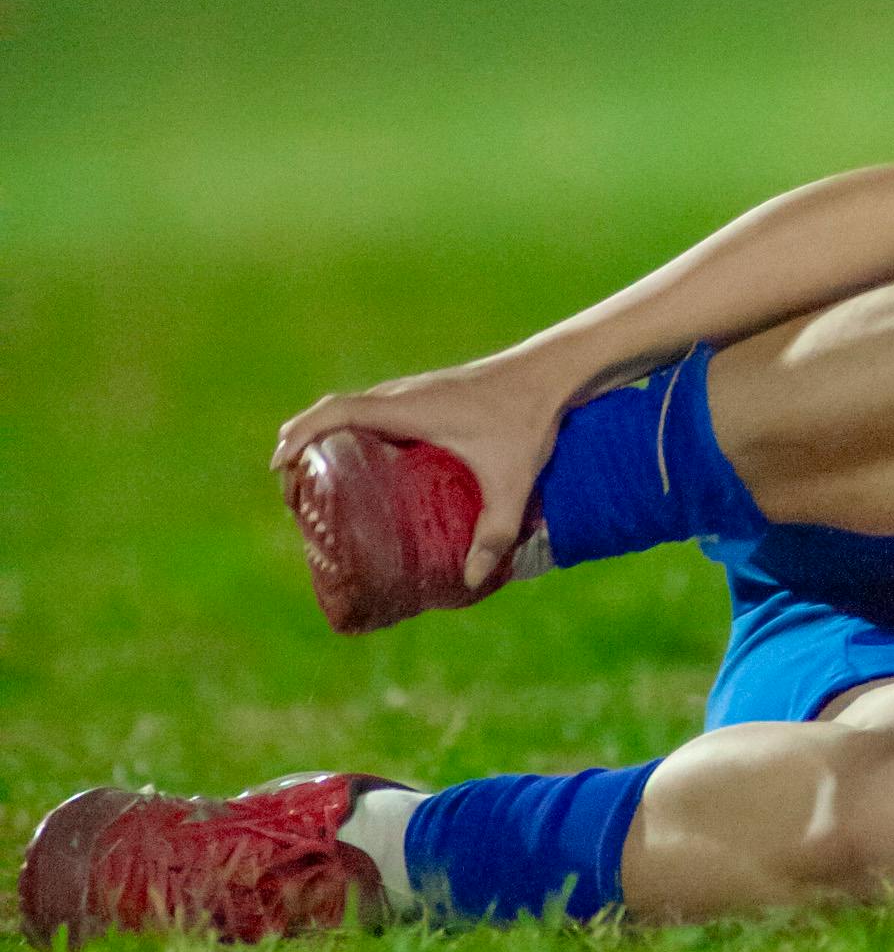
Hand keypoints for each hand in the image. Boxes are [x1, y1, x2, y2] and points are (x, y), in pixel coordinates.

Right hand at [271, 354, 570, 594]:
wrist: (554, 371)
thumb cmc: (529, 420)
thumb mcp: (512, 484)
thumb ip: (495, 534)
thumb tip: (472, 580)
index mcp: (408, 408)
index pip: (337, 412)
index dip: (301, 434)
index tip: (280, 463)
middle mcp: (405, 394)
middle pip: (337, 410)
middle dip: (304, 440)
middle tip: (293, 482)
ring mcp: (418, 390)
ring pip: (358, 406)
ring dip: (329, 431)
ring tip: (317, 473)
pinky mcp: (433, 393)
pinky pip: (379, 406)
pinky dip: (357, 426)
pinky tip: (366, 457)